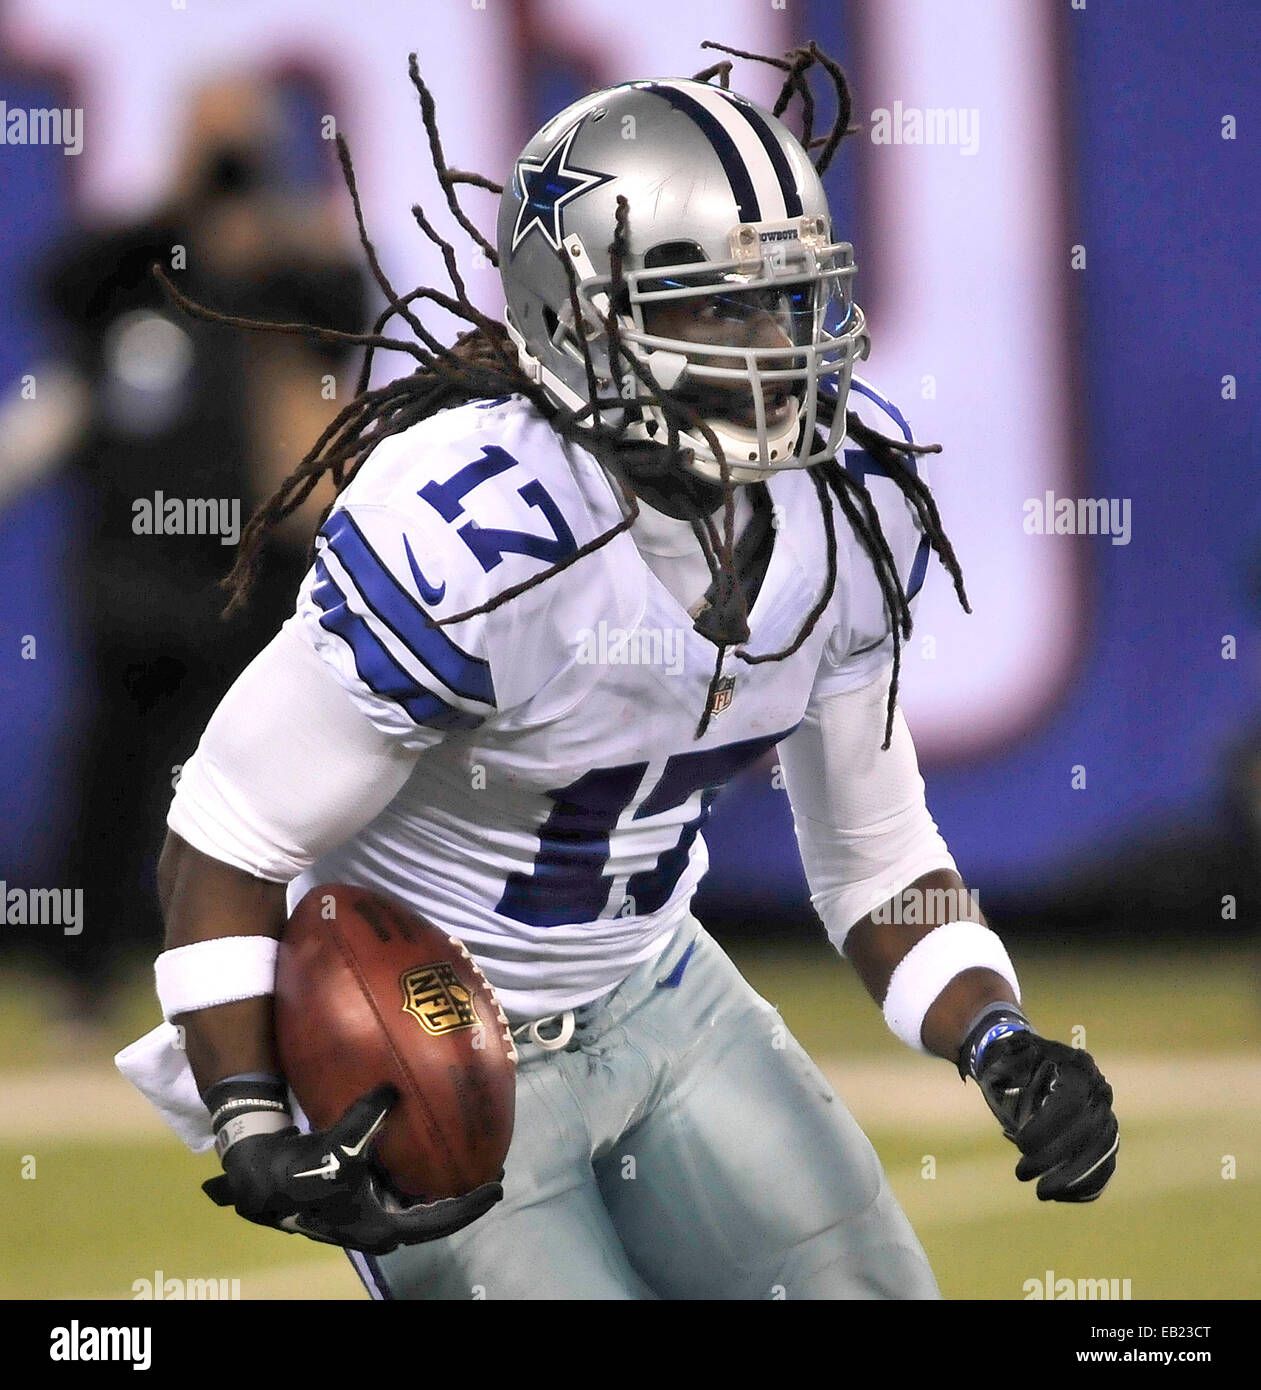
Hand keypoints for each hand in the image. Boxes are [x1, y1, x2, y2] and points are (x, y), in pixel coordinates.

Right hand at [203, 1083, 502, 1253]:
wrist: (262, 1179)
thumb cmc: (301, 1172)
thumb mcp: (336, 1146)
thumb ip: (367, 1117)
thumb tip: (393, 1089)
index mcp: (379, 1226)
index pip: (438, 1223)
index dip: (470, 1206)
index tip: (497, 1188)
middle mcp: (378, 1227)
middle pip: (432, 1218)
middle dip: (461, 1197)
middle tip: (491, 1172)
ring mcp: (369, 1215)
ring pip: (416, 1206)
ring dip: (441, 1189)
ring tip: (469, 1163)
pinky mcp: (360, 1200)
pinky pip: (400, 1191)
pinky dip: (418, 1177)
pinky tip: (429, 1154)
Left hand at [972, 1031, 1118, 1201]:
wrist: (1020, 1066)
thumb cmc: (1007, 1066)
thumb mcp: (1002, 1063)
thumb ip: (1011, 1079)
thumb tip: (1020, 1103)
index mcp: (1076, 1066)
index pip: (1071, 1100)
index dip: (1047, 1126)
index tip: (1019, 1144)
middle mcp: (1098, 1089)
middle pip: (1089, 1130)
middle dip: (1054, 1157)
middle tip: (1021, 1173)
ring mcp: (1105, 1115)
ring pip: (1102, 1152)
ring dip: (1072, 1178)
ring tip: (1041, 1192)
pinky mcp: (1104, 1139)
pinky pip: (1105, 1166)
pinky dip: (1086, 1185)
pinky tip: (1059, 1195)